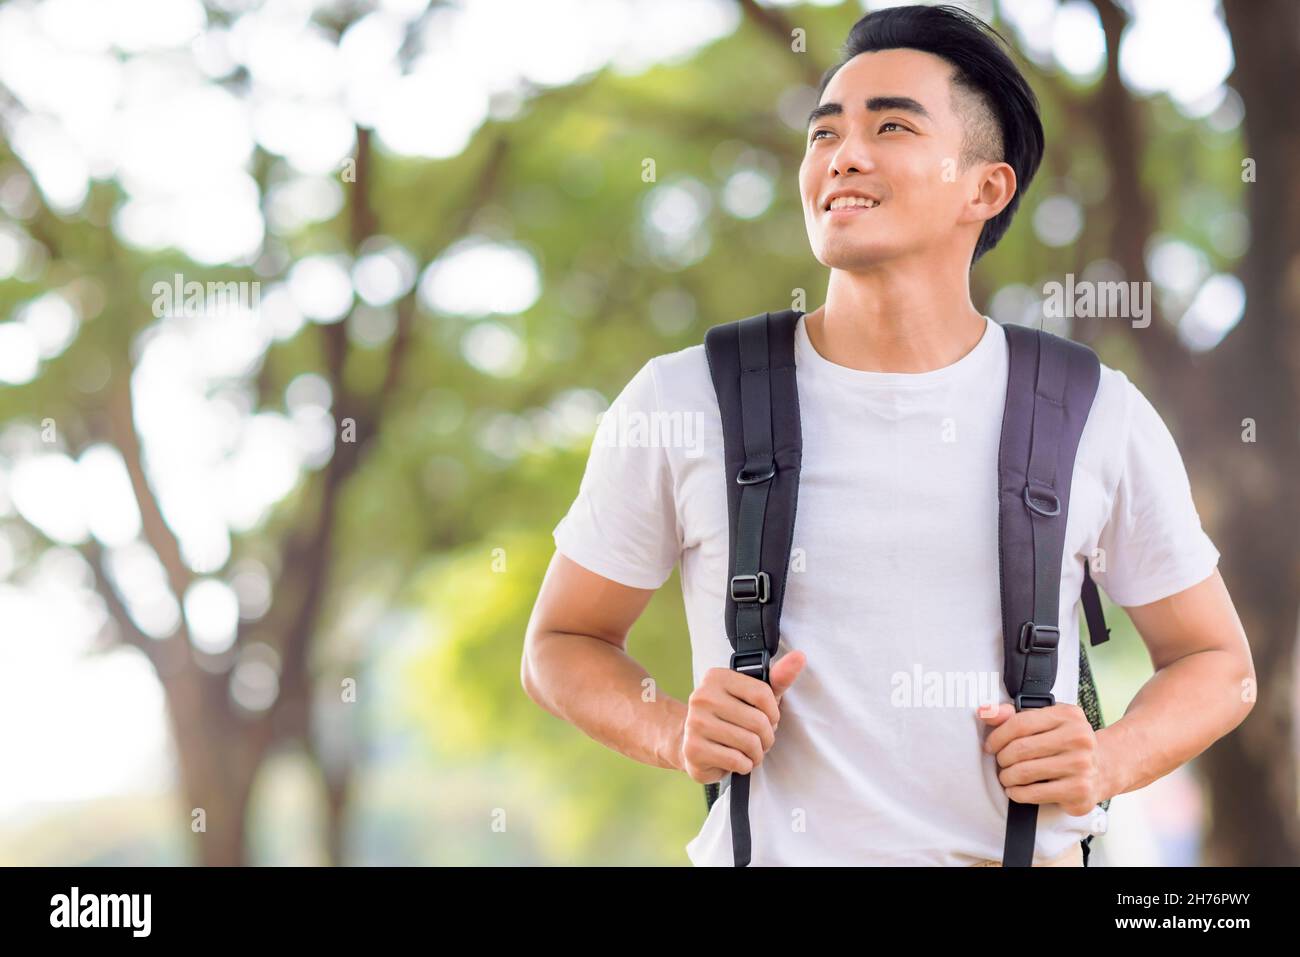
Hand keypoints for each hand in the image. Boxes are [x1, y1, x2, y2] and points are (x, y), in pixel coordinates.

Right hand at [678, 650, 805, 784]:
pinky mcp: (694, 749)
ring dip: (757, 754)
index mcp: (717, 677)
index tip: (768, 719)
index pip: (763, 694)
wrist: (691, 742)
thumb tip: (799, 657)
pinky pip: (736, 761)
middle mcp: (702, 696)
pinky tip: (736, 760)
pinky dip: (744, 765)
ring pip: (749, 743)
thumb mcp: (755, 695)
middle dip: (767, 738)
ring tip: (749, 752)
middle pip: (758, 721)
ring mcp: (695, 723)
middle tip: (760, 741)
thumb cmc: (730, 717)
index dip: (773, 713)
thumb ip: (778, 678)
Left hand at [978, 701, 1105, 815]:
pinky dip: (1018, 793)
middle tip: (1000, 763)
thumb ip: (1013, 715)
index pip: (1020, 723)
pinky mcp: (1079, 791)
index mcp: (1068, 715)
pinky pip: (1035, 793)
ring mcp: (1081, 766)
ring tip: (1007, 776)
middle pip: (1020, 749)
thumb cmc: (1069, 743)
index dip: (997, 736)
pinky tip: (1016, 790)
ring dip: (1007, 777)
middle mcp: (1079, 738)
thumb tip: (984, 711)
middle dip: (1002, 759)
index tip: (990, 745)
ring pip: (1025, 772)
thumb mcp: (1047, 721)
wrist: (1106, 767)